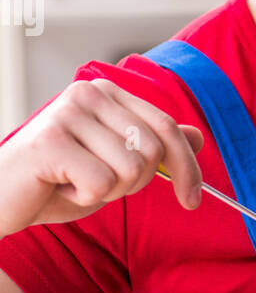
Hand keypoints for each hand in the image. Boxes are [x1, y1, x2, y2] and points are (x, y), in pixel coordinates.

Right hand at [0, 78, 203, 237]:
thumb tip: (199, 136)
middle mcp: (88, 93)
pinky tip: (59, 186)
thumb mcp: (114, 164)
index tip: (193, 200)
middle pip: (152, 150)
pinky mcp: (51, 141)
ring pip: (129, 168)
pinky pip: (101, 182)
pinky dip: (85, 197)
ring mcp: (67, 113)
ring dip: (107, 191)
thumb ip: (152, 147)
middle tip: (97, 183)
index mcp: (106, 92)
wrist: (0, 199)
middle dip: (134, 183)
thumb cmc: (56, 181)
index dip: (187, 167)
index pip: (166, 127)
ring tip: (74, 182)